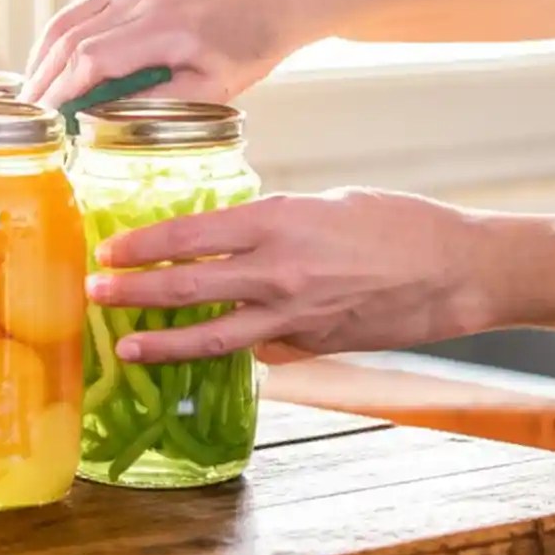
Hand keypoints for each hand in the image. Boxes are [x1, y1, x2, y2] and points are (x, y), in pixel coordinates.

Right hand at [18, 0, 329, 107]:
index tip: (47, 120)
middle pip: (69, 39)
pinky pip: (86, 4)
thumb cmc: (253, 40)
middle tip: (31, 113)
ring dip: (44, 56)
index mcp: (165, 26)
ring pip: (69, 18)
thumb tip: (105, 119)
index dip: (62, 92)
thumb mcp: (215, 87)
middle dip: (43, 79)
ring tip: (36, 90)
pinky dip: (67, 33)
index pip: (91, 60)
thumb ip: (157, 102)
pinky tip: (61, 60)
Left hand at [88, 189, 502, 363]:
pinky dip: (225, 348)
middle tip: (95, 294)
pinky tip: (199, 350)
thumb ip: (274, 226)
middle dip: (134, 293)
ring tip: (127, 346)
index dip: (144, 246)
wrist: (459, 270)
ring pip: (213, 334)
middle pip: (188, 288)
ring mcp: (294, 315)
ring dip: (163, 341)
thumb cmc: (398, 223)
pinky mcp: (311, 344)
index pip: (192, 236)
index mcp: (279, 220)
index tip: (110, 251)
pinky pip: (257, 347)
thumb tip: (234, 246)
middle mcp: (278, 271)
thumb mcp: (326, 204)